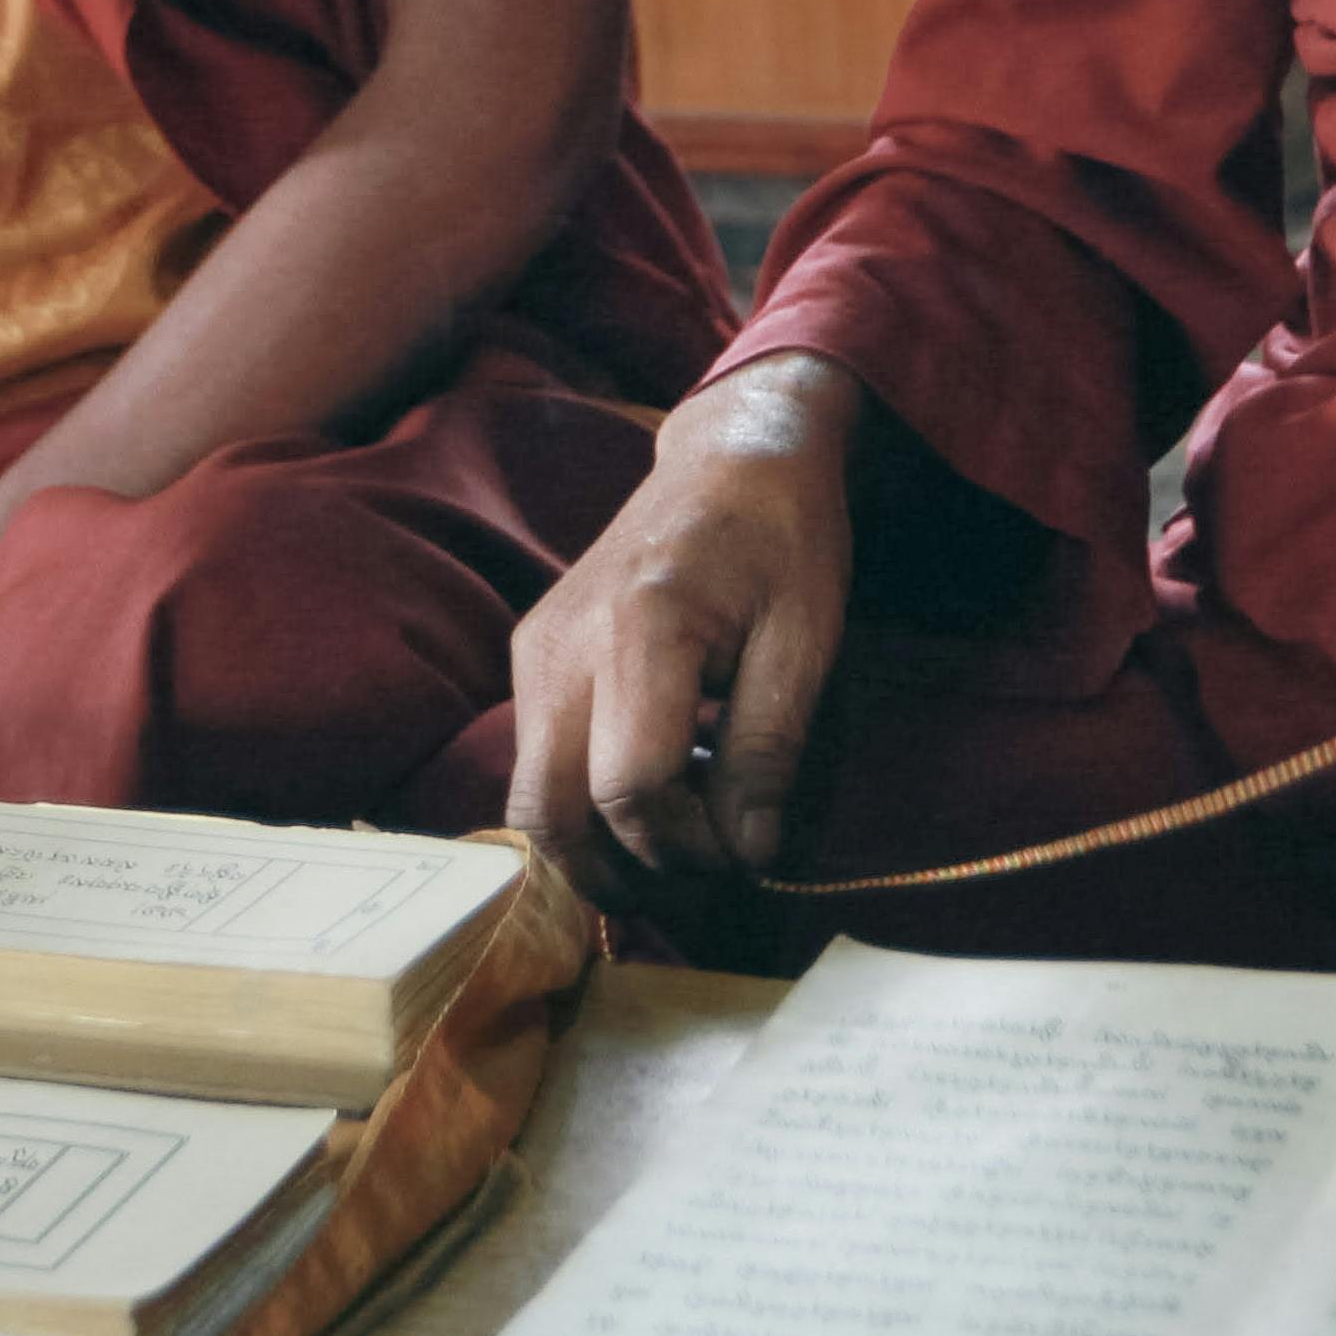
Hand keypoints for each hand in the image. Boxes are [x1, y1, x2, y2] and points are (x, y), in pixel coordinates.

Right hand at [506, 353, 856, 892]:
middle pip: (548, 813)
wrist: (730, 460)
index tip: (745, 843)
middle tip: (696, 875)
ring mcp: (534, 652)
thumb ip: (769, 750)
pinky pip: (536, 762)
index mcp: (639, 628)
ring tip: (678, 837)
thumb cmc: (782, 542)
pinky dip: (584, 804)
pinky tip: (657, 785)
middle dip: (619, 872)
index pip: (629, 789)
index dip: (688, 844)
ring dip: (596, 847)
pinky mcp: (530, 657)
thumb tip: (747, 853)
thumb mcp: (805, 642)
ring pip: (529, 800)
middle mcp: (562, 645)